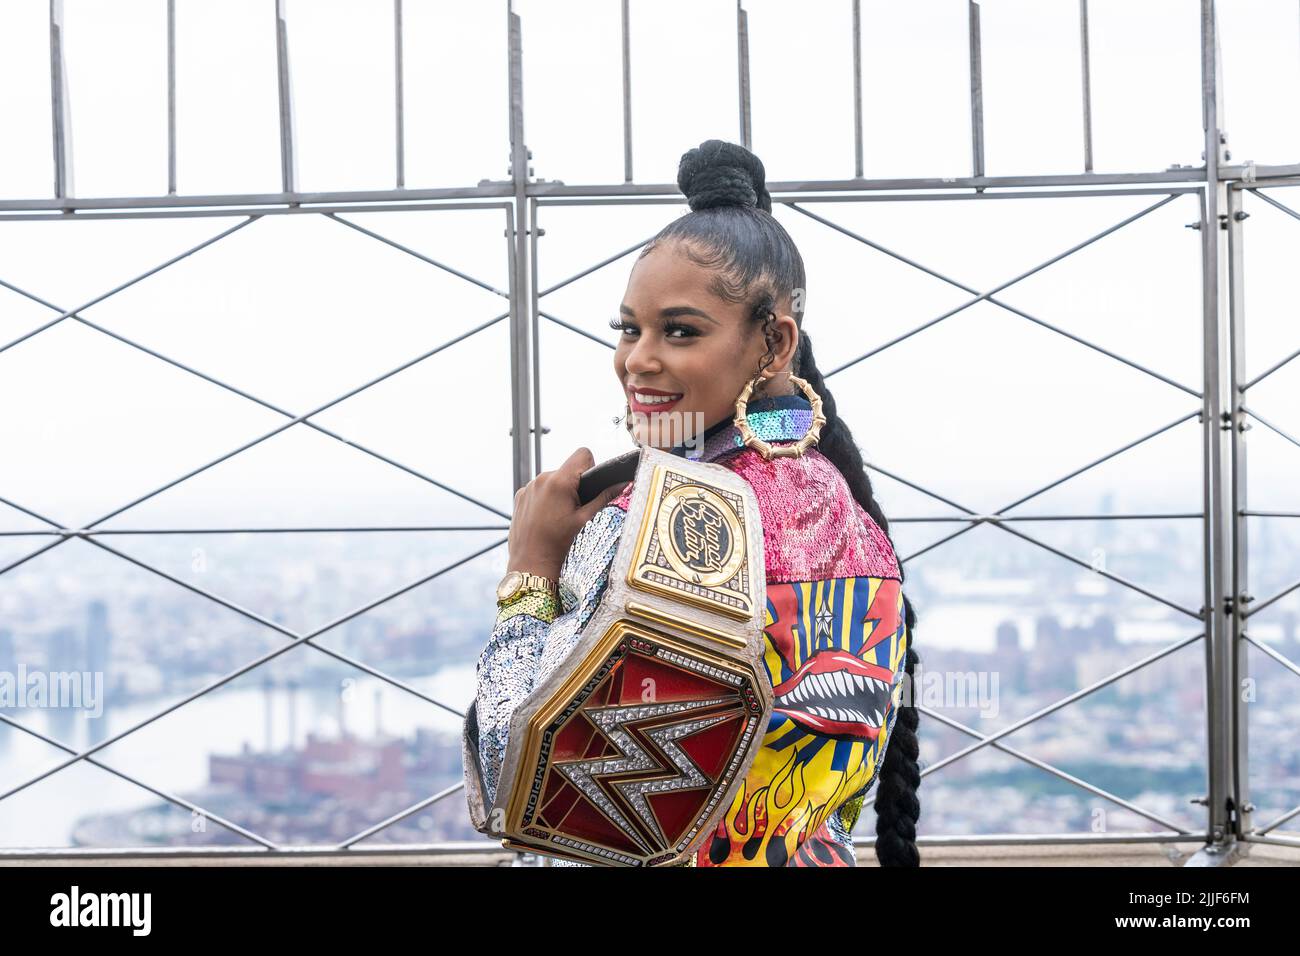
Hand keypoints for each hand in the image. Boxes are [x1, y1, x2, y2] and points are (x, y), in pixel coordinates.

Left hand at [506, 447, 625, 579]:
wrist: (531, 567)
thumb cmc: (559, 547)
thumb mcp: (586, 522)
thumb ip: (606, 499)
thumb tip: (624, 484)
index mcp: (559, 482)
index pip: (582, 454)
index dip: (591, 467)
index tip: (590, 487)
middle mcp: (540, 480)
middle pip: (567, 470)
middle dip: (575, 485)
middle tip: (576, 511)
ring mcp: (527, 488)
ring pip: (552, 480)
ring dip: (559, 493)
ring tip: (560, 518)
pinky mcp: (519, 497)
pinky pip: (538, 490)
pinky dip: (545, 500)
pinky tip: (546, 520)